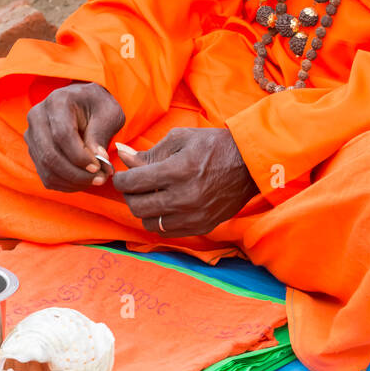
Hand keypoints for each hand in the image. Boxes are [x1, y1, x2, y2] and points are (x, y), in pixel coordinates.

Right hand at [25, 82, 123, 191]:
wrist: (85, 104)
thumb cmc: (99, 107)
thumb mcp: (109, 113)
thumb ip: (101, 134)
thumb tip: (97, 159)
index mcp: (57, 101)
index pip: (62, 135)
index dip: (80, 156)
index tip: (99, 167)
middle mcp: (38, 116)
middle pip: (50, 155)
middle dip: (77, 173)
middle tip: (100, 179)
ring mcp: (32, 134)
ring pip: (46, 169)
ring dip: (73, 181)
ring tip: (95, 180)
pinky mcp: (34, 150)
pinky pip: (46, 176)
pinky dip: (66, 184)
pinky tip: (84, 181)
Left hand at [112, 127, 257, 235]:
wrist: (249, 164)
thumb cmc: (213, 146)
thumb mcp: (181, 139)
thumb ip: (149, 151)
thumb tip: (121, 154)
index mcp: (178, 170)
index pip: (133, 182)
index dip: (120, 179)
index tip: (121, 176)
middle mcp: (184, 196)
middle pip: (138, 206)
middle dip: (129, 195)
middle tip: (133, 186)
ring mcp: (193, 215)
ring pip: (150, 223)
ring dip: (144, 210)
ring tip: (150, 196)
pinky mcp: (201, 226)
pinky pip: (167, 231)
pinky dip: (160, 221)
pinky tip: (165, 207)